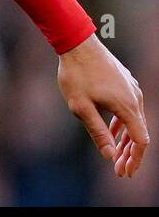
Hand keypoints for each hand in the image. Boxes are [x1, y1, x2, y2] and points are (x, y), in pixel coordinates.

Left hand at [57, 33, 147, 176]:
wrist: (77, 43)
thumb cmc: (76, 75)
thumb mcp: (81, 107)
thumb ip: (97, 132)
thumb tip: (110, 155)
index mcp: (127, 106)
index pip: (140, 141)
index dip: (134, 159)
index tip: (123, 172)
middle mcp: (135, 98)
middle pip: (139, 133)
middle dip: (130, 153)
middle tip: (119, 170)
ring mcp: (131, 89)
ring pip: (135, 120)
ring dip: (126, 139)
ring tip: (116, 154)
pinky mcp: (125, 82)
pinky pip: (128, 108)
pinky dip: (123, 123)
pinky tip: (113, 131)